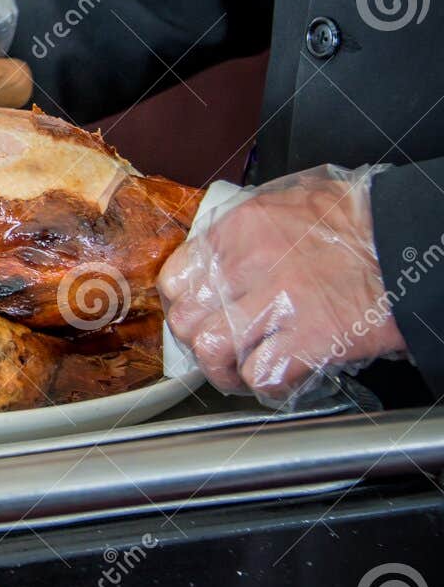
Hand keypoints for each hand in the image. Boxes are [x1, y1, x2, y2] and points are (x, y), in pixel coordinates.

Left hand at [158, 166, 405, 403]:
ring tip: (239, 373)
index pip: (175, 278)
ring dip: (224, 371)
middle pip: (187, 320)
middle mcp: (248, 264)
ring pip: (213, 351)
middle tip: (218, 349)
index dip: (183, 305)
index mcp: (238, 229)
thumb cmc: (361, 219)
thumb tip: (223, 252)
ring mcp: (276, 303)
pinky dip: (267, 386)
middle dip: (198, 343)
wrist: (411, 239)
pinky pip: (262, 376)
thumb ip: (248, 228)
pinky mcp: (308, 338)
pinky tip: (281, 379)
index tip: (196, 316)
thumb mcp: (290, 201)